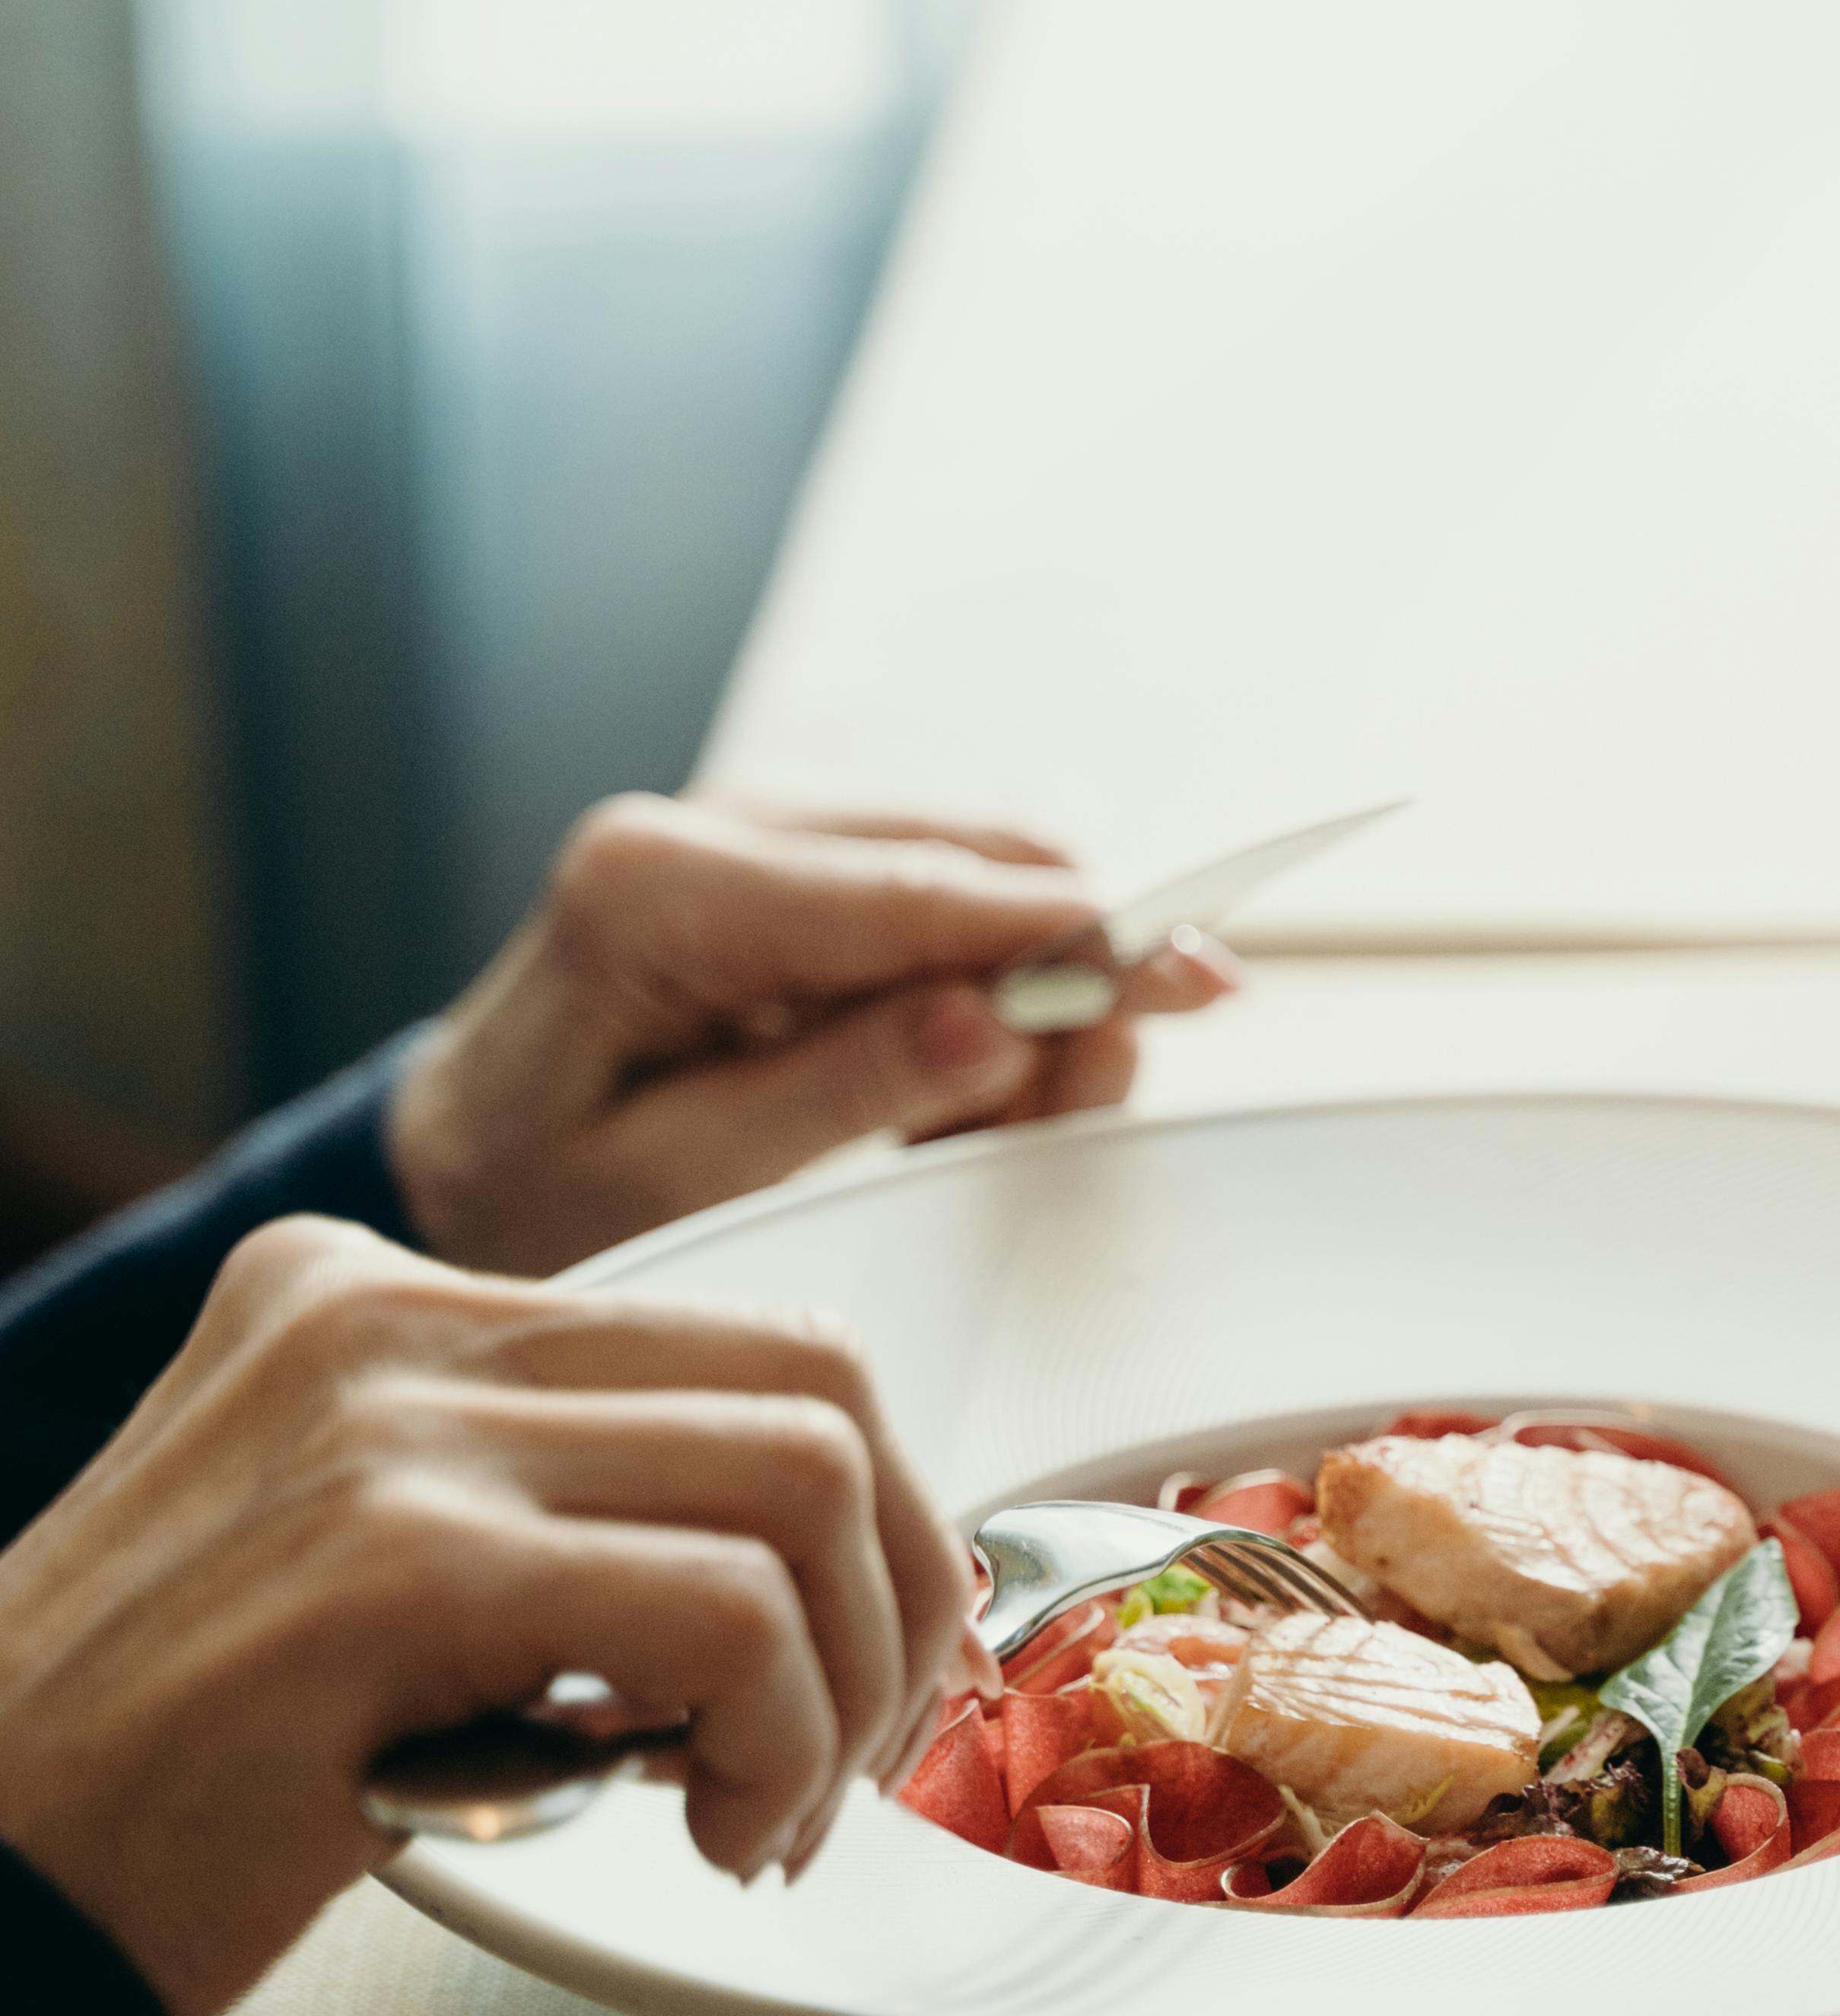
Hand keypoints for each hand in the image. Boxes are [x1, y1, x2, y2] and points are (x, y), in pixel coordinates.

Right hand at [0, 1219, 986, 2015]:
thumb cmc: (155, 1779)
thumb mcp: (357, 1577)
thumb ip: (543, 1525)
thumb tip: (802, 1582)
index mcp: (369, 1303)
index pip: (737, 1344)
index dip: (861, 1523)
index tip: (852, 1674)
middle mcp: (380, 1319)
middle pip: (811, 1386)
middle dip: (901, 1593)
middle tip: (859, 1756)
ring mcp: (386, 1426)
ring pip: (802, 1486)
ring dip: (844, 1693)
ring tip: (765, 1817)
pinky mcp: (400, 1564)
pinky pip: (731, 1618)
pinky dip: (780, 1749)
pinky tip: (712, 1836)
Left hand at [387, 791, 1237, 1277]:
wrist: (463, 1156)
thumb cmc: (536, 1188)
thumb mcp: (666, 1180)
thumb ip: (829, 1097)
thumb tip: (992, 1025)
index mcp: (655, 889)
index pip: (918, 896)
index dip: (1076, 936)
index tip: (1200, 974)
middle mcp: (717, 826)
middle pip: (979, 860)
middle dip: (1078, 974)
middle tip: (1091, 1108)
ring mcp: (766, 833)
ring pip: (990, 875)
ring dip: (1040, 1000)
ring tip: (989, 1129)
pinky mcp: (807, 866)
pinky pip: (958, 908)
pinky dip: (994, 1003)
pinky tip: (951, 1096)